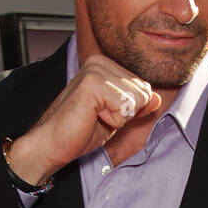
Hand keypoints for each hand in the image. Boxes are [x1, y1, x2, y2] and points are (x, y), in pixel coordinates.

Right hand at [7, 55, 160, 184]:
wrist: (51, 145)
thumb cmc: (79, 132)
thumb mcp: (116, 118)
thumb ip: (136, 106)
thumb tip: (156, 97)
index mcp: (104, 65)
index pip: (143, 87)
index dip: (129, 111)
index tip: (103, 115)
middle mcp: (99, 61)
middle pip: (143, 91)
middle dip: (125, 114)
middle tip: (97, 118)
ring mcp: (95, 70)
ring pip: (137, 98)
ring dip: (118, 117)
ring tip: (93, 117)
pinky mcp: (92, 83)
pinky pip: (125, 106)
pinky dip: (113, 121)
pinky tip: (92, 118)